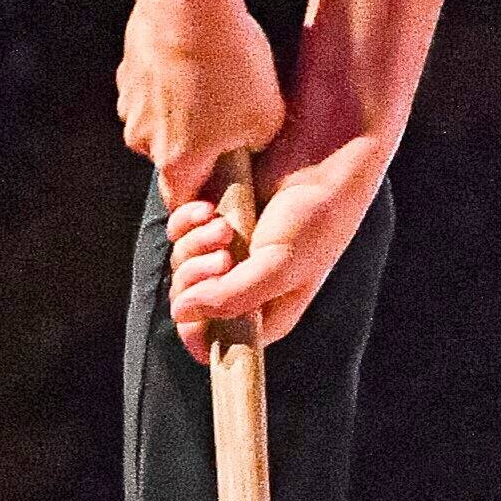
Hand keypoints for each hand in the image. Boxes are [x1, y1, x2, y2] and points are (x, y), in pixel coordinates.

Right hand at [115, 0, 282, 202]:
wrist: (189, 2)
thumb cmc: (228, 63)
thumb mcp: (267, 117)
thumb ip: (254, 144)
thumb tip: (249, 143)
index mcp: (176, 161)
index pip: (181, 202)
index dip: (200, 202)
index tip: (219, 188)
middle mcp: (144, 138)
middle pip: (172, 156)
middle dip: (198, 143)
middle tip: (229, 116)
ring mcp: (130, 102)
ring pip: (161, 118)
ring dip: (185, 107)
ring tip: (216, 77)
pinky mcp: (128, 70)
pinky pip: (153, 85)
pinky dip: (173, 77)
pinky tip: (199, 54)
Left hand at [165, 136, 388, 360]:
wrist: (321, 156)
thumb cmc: (315, 218)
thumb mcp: (280, 266)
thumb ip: (232, 297)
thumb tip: (182, 312)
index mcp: (264, 313)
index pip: (214, 344)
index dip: (196, 331)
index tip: (193, 308)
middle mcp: (241, 286)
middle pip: (190, 304)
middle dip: (197, 279)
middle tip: (224, 256)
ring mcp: (225, 252)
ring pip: (181, 265)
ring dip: (194, 245)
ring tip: (224, 225)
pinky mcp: (212, 220)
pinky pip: (179, 230)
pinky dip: (187, 220)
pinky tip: (209, 208)